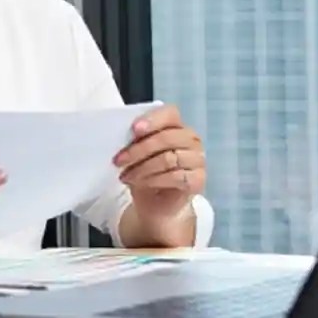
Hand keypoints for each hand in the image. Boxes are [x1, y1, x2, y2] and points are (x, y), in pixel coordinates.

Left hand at [113, 104, 205, 226]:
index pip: (170, 114)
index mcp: (177, 125)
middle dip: (138, 150)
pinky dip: (153, 180)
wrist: (154, 203)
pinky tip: (140, 183)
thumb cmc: (145, 171)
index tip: (134, 129)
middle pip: (166, 138)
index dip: (152, 120)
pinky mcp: (198, 180)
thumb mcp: (135, 152)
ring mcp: (198, 160)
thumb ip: (135, 139)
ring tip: (126, 176)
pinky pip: (175, 177)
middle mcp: (192, 139)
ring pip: (168, 158)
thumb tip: (125, 133)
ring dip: (142, 168)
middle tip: (118, 160)